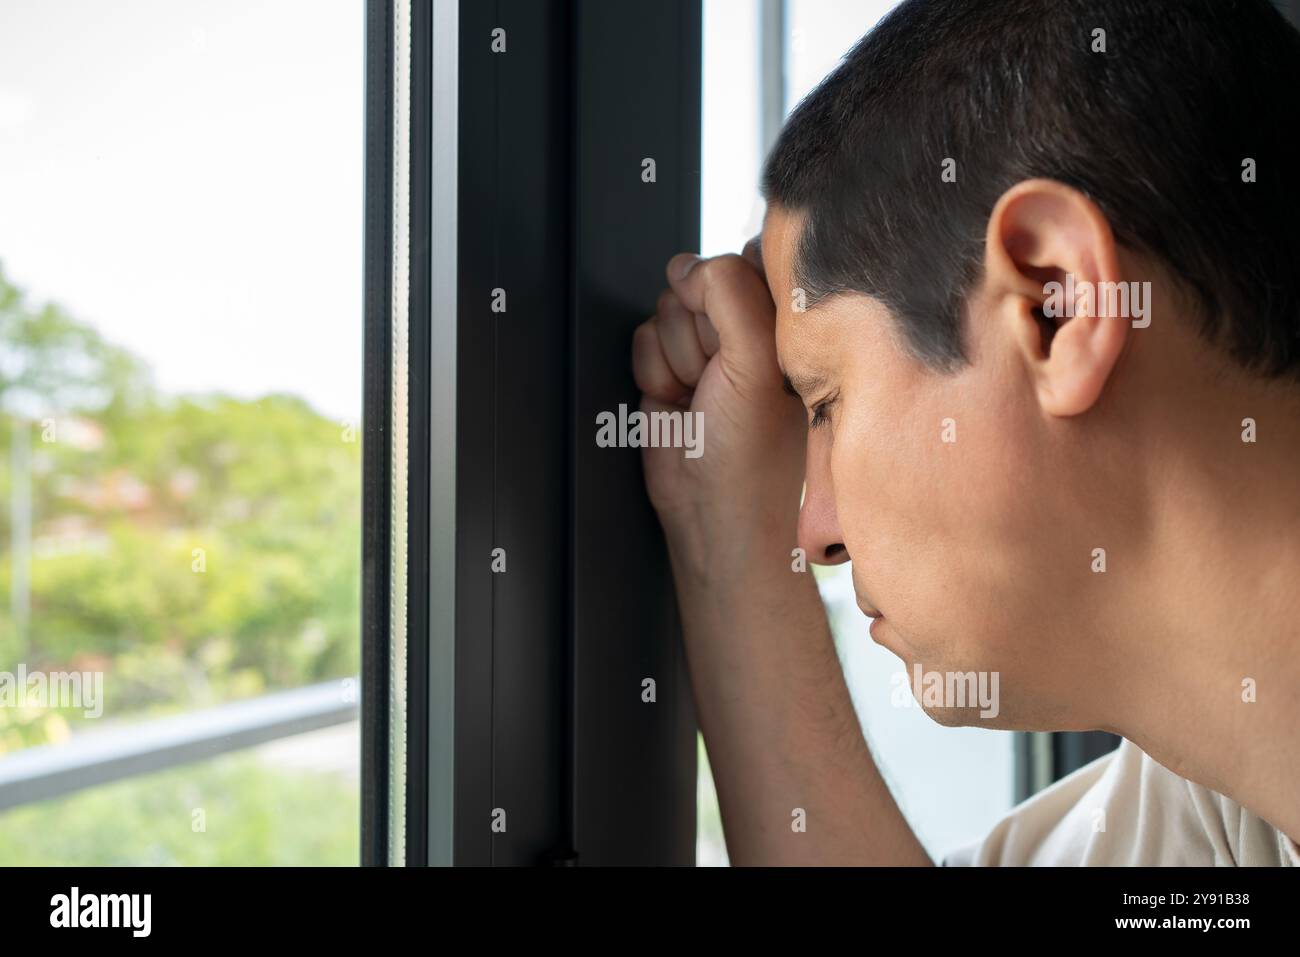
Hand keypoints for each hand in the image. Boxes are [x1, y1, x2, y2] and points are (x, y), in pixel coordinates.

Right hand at [631, 242, 805, 569]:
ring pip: (666, 308)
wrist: (710, 510)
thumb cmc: (752, 450)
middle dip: (700, 328)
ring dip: (677, 355)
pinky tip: (677, 401)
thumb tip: (686, 266)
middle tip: (720, 376)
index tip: (742, 337)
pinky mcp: (667, 367)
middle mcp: (745, 329)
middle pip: (700, 280)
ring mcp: (704, 348)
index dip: (732, 290)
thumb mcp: (755, 359)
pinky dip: (653, 370)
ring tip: (701, 396)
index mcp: (786, 322)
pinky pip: (642, 337)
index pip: (750, 260)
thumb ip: (729, 292)